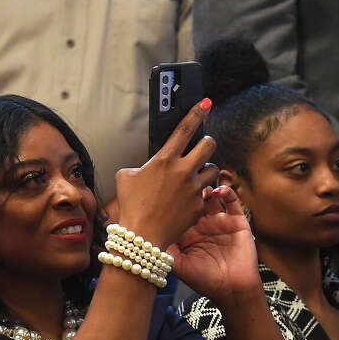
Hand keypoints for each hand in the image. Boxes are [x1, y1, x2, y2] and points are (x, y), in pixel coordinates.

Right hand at [114, 100, 219, 247]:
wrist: (142, 236)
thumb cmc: (131, 207)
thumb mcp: (125, 178)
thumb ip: (139, 167)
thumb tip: (145, 168)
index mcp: (164, 160)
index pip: (185, 128)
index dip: (197, 112)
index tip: (206, 103)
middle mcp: (183, 171)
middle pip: (209, 145)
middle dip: (207, 142)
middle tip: (202, 146)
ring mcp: (193, 189)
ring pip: (213, 169)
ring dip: (206, 169)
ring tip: (196, 175)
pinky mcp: (199, 205)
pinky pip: (205, 193)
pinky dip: (198, 194)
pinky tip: (186, 200)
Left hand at [168, 185, 262, 304]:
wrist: (232, 291)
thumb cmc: (205, 281)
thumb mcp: (178, 265)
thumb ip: (165, 248)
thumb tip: (147, 232)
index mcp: (188, 234)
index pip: (177, 211)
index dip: (171, 200)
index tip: (163, 188)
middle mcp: (203, 226)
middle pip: (193, 200)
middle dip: (187, 189)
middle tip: (181, 181)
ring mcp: (220, 222)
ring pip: (211, 197)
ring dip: (204, 187)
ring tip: (199, 185)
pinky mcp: (237, 222)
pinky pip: (232, 201)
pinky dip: (225, 192)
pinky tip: (217, 191)